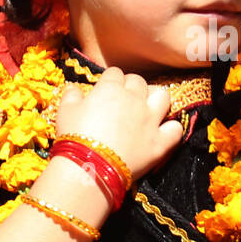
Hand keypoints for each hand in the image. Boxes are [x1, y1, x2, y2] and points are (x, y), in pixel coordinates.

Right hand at [55, 67, 183, 180]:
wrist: (89, 168)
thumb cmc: (74, 137)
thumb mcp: (65, 112)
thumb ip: (71, 95)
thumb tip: (72, 87)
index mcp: (110, 89)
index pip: (114, 73)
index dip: (110, 81)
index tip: (105, 91)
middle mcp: (134, 99)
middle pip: (138, 81)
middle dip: (131, 87)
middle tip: (123, 100)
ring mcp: (150, 120)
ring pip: (162, 97)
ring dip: (156, 99)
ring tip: (148, 107)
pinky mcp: (160, 142)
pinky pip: (175, 129)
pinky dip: (171, 129)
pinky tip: (163, 132)